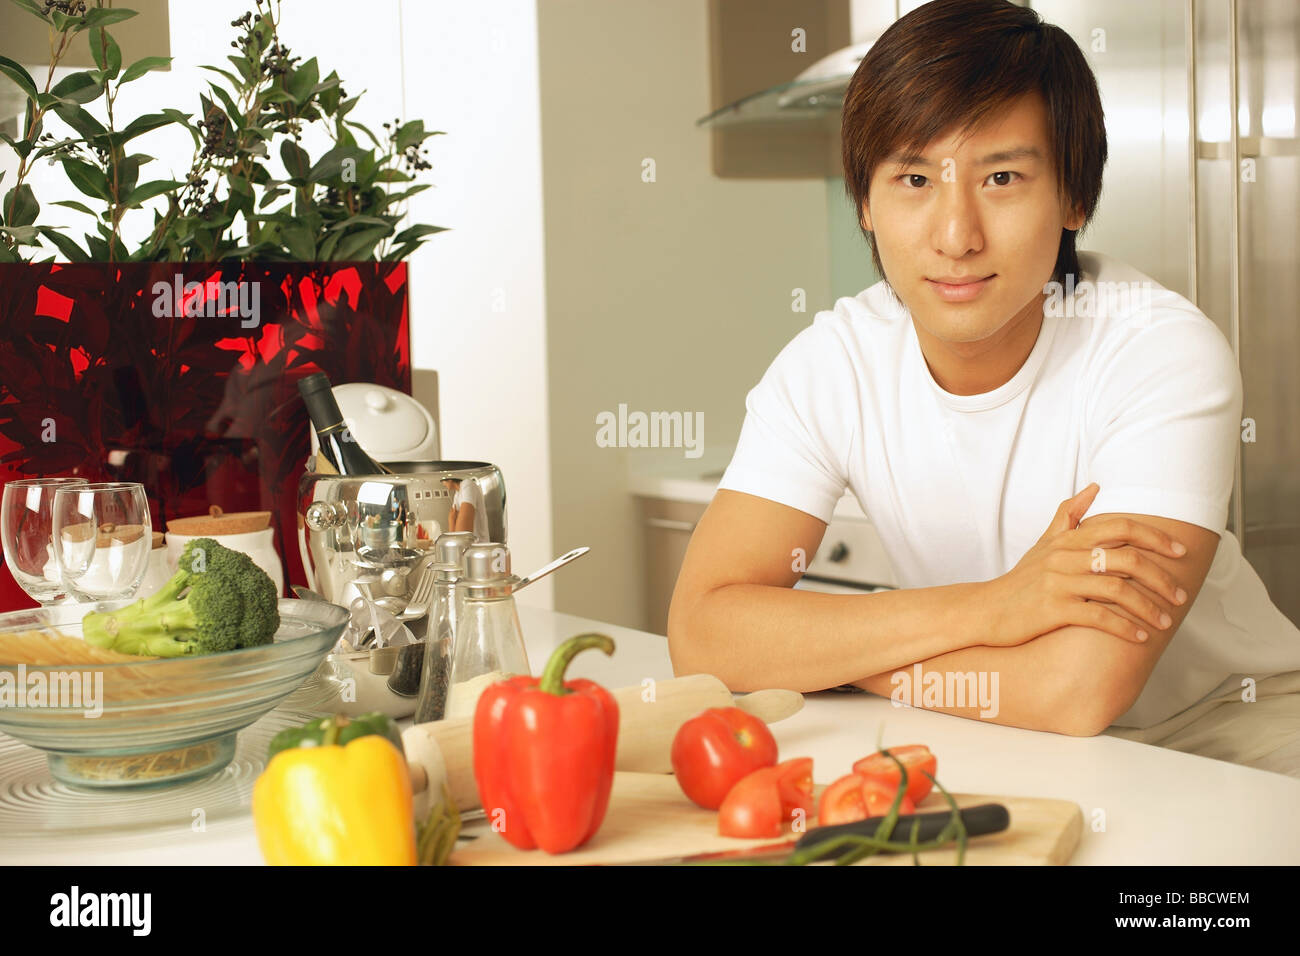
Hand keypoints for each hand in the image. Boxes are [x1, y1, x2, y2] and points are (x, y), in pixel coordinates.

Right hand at [981, 482, 1188, 646]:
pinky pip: (1098, 618)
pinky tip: (1139, 638)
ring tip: (1165, 622)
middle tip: (1181, 595)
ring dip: (1148, 608)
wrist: (987, 609)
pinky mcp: (1053, 609)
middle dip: (1161, 577)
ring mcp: (1058, 583)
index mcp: (1068, 539)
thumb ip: (1069, 515)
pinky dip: (1124, 628)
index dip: (1156, 537)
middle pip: (1127, 558)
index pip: (1121, 527)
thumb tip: (1095, 487)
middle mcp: (1065, 556)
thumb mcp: (1044, 543)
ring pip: (1117, 590)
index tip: (1180, 551)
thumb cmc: (1021, 579)